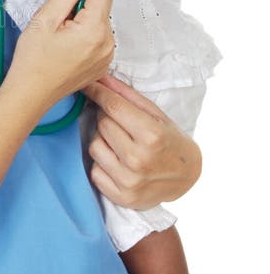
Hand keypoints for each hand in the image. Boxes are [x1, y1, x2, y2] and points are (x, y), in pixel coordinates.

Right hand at [5, 0, 113, 122]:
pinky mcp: (103, 63)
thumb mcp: (45, 19)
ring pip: (101, 21)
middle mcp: (108, 43)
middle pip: (102, 5)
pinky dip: (87, 31)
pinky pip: (99, 37)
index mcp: (94, 30)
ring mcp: (107, 56)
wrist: (30, 94)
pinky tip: (67, 41)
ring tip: (60, 29)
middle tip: (58, 8)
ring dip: (85, 16)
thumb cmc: (32, 60)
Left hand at [84, 75, 201, 208]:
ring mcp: (129, 180)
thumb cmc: (170, 141)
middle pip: (102, 124)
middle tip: (119, 120)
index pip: (113, 106)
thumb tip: (100, 77)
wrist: (187, 178)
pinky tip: (118, 162)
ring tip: (120, 142)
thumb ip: (127, 95)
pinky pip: (95, 170)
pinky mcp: (121, 196)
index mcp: (152, 135)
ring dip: (102, 140)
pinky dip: (102, 163)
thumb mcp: (156, 114)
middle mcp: (139, 159)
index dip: (97, 92)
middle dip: (106, 117)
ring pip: (94, 146)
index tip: (87, 83)